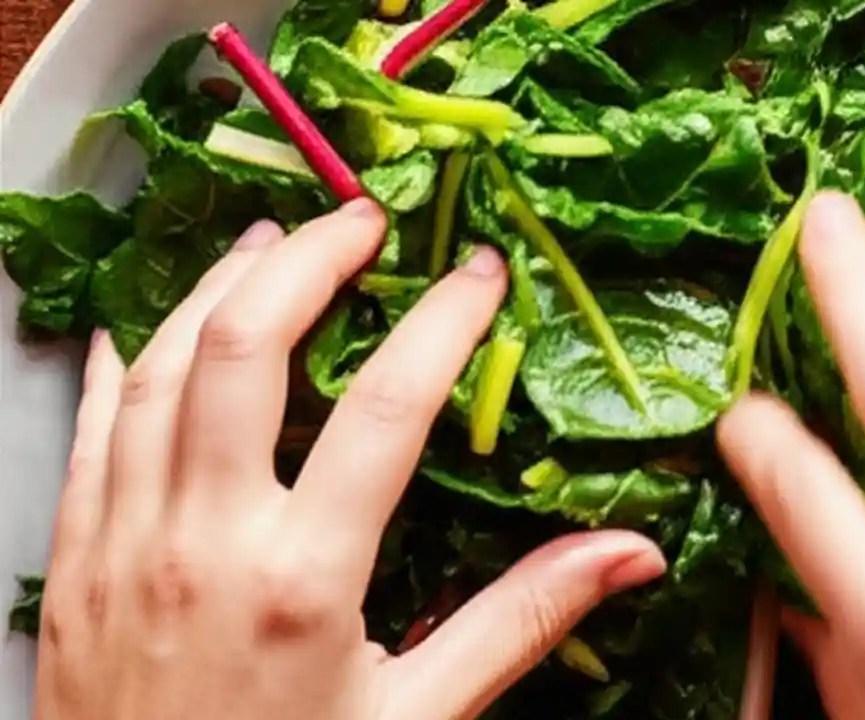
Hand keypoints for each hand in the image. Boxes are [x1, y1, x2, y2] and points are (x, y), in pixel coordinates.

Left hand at [34, 200, 665, 719]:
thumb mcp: (419, 716)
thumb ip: (522, 623)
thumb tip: (629, 555)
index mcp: (303, 578)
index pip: (388, 406)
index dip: (445, 322)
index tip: (480, 274)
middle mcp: (204, 540)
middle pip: (243, 348)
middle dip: (307, 260)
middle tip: (362, 221)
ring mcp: (126, 543)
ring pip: (157, 368)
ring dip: (215, 289)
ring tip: (269, 242)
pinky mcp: (75, 562)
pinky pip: (91, 431)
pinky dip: (119, 363)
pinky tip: (142, 326)